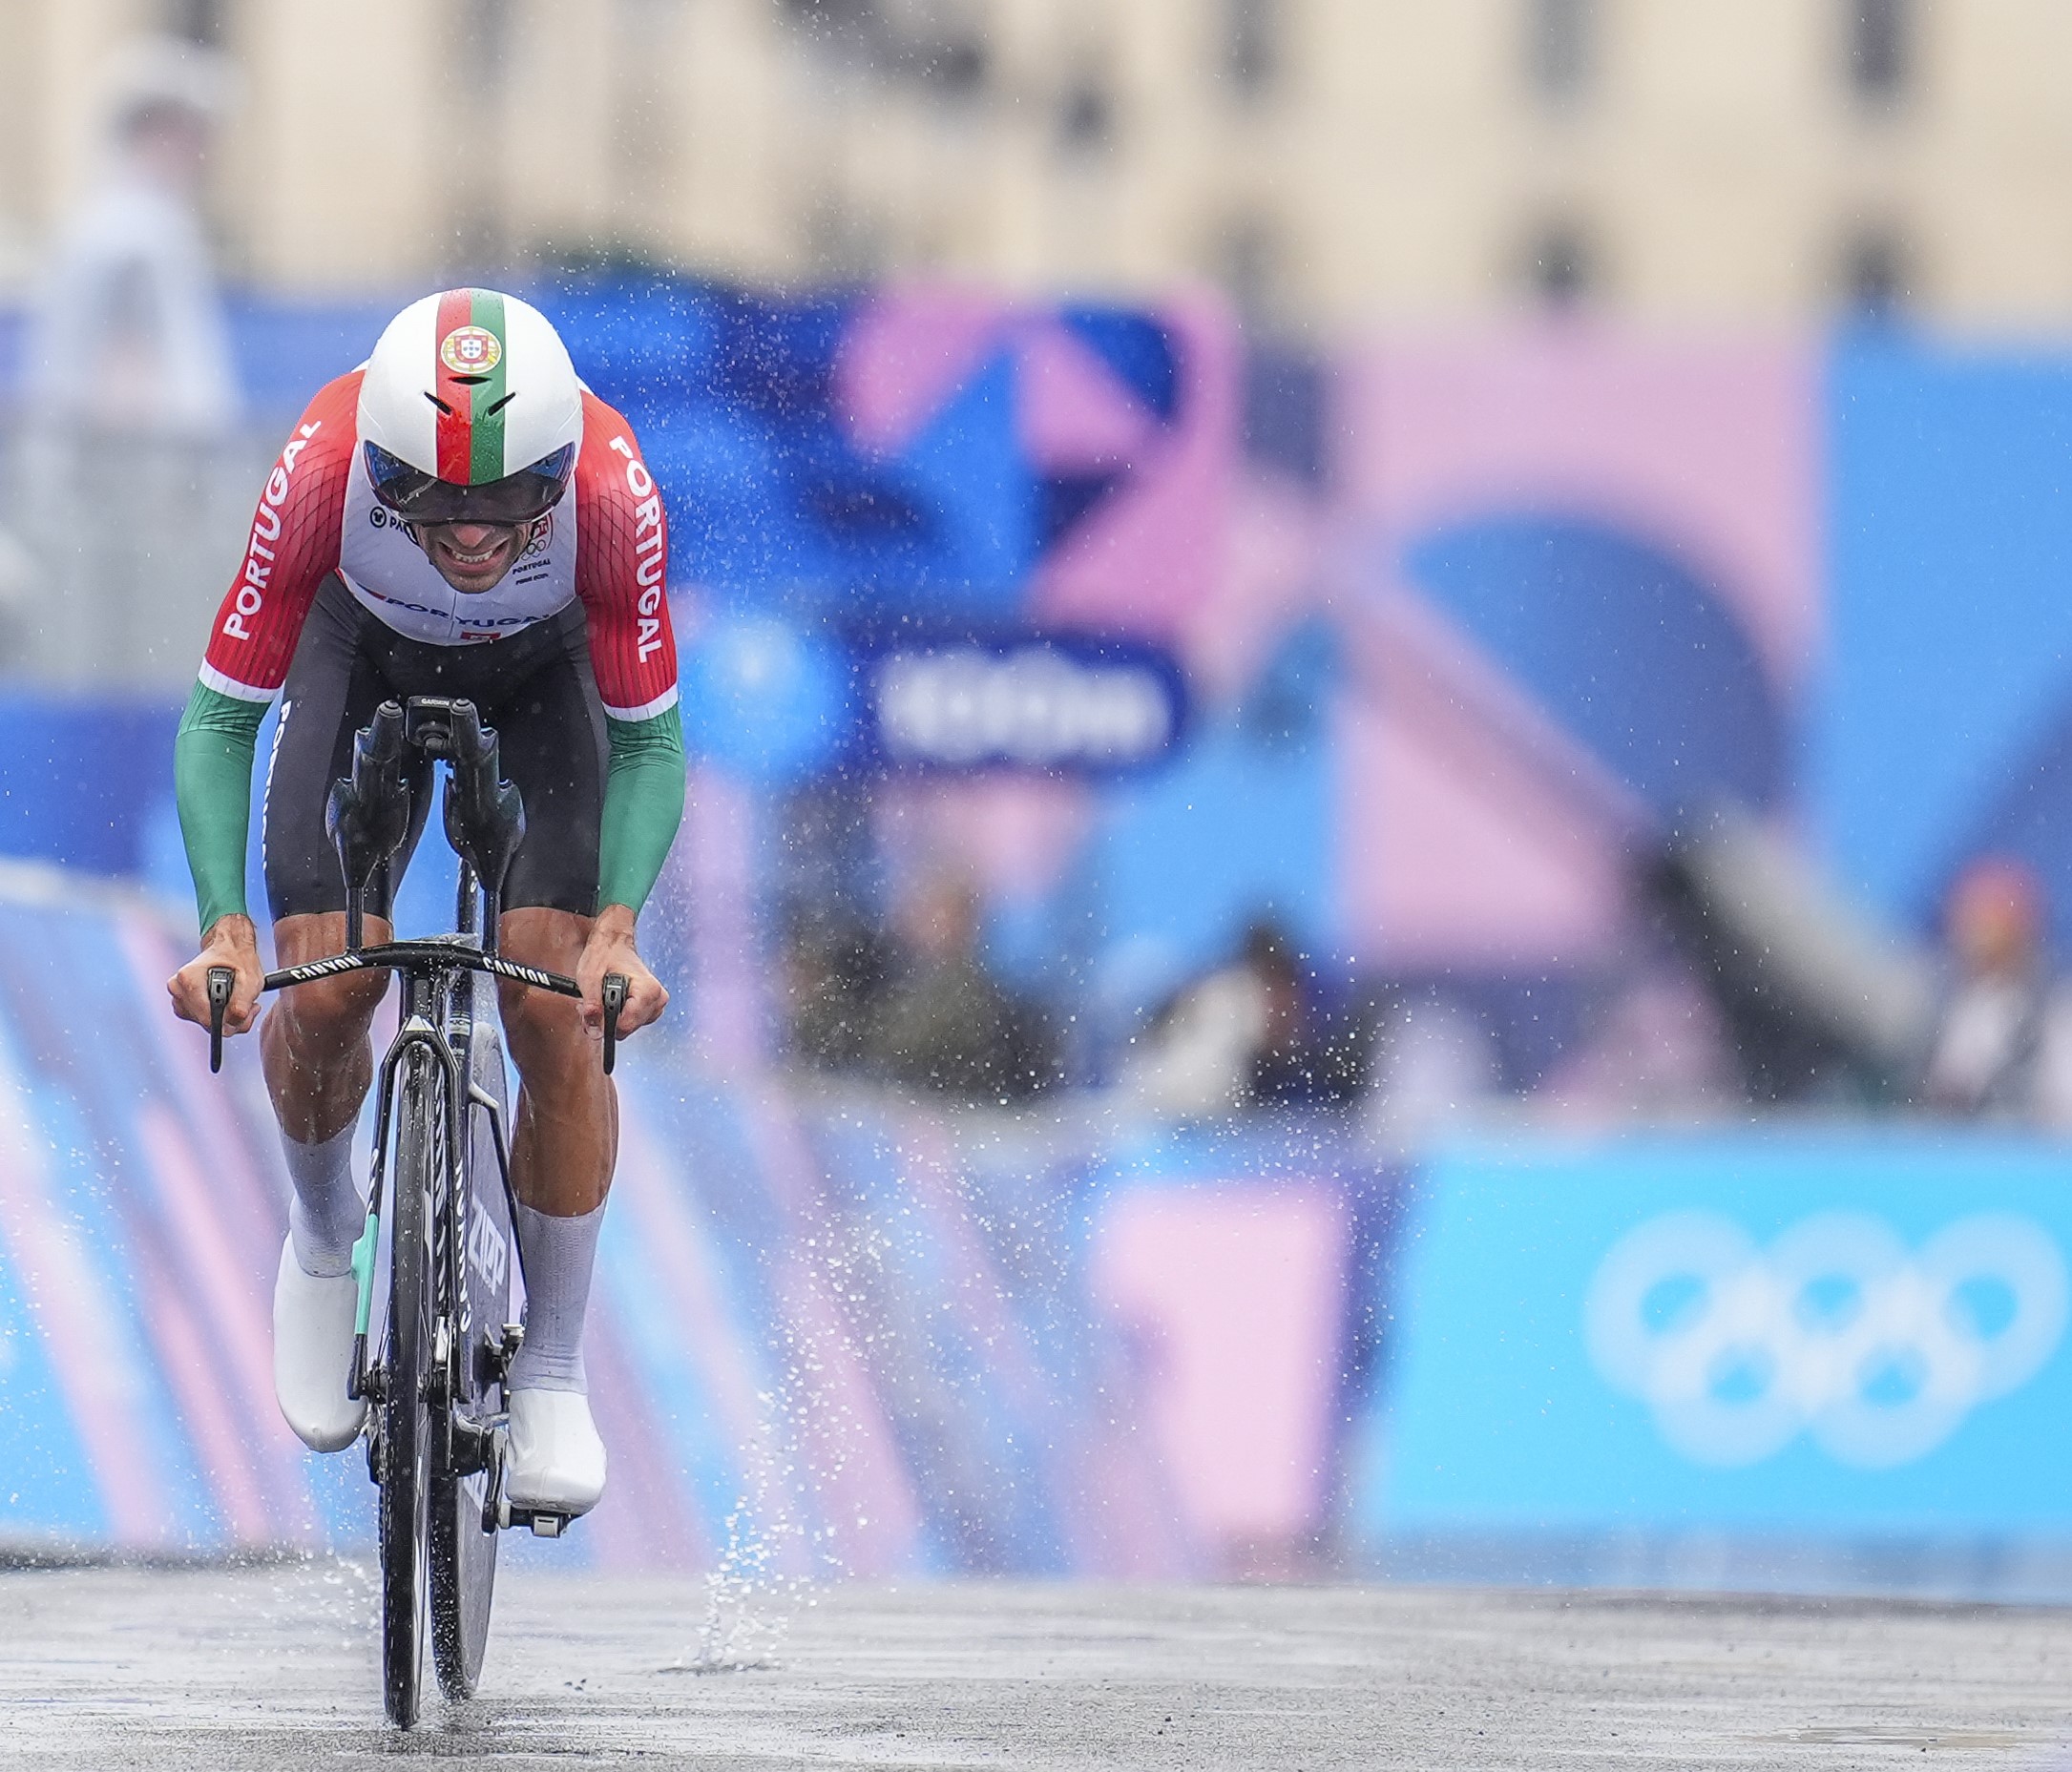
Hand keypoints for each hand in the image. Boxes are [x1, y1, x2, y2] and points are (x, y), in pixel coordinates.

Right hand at [167, 915, 264, 1038]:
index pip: (206, 1017)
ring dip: (224, 1018)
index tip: (244, 1013)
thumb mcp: (250, 979)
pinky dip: (216, 1016)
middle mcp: (178, 987)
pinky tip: (227, 1003)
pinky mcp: (182, 1003)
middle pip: (204, 1021)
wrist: (229, 949)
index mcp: (189, 978)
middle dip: (229, 1019)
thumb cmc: (238, 960)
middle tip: (247, 1005)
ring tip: (237, 1001)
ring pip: (203, 1023)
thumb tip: (234, 1020)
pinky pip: (200, 1019)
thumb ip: (243, 1002)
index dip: (228, 1021)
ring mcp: (177, 996)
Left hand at [576, 905, 667, 1044]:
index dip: (605, 1023)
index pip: (626, 1025)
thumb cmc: (604, 954)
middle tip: (597, 1001)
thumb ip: (592, 1007)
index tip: (596, 1010)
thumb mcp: (590, 979)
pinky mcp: (652, 1006)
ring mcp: (657, 1003)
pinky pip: (633, 1022)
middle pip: (628, 1028)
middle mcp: (657, 999)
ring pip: (629, 1027)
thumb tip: (595, 1031)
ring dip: (612, 1018)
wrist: (613, 942)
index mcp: (647, 991)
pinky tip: (613, 1002)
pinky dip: (620, 1016)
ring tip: (604, 998)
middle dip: (607, 1021)